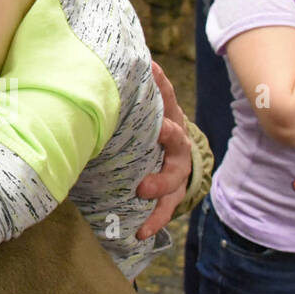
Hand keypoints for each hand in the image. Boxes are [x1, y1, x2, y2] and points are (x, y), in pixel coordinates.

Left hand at [136, 60, 193, 239]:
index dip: (162, 90)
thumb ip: (132, 89)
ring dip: (160, 189)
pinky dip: (154, 221)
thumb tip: (117, 59)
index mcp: (168, 117)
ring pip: (176, 181)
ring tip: (143, 193)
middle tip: (151, 144)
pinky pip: (166, 210)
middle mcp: (177, 143)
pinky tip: (140, 233)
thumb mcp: (139, 106)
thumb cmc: (146, 125)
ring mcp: (176, 171)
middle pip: (177, 143)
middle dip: (166, 142)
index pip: (167, 100)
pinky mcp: (171, 194)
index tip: (152, 78)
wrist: (169, 151)